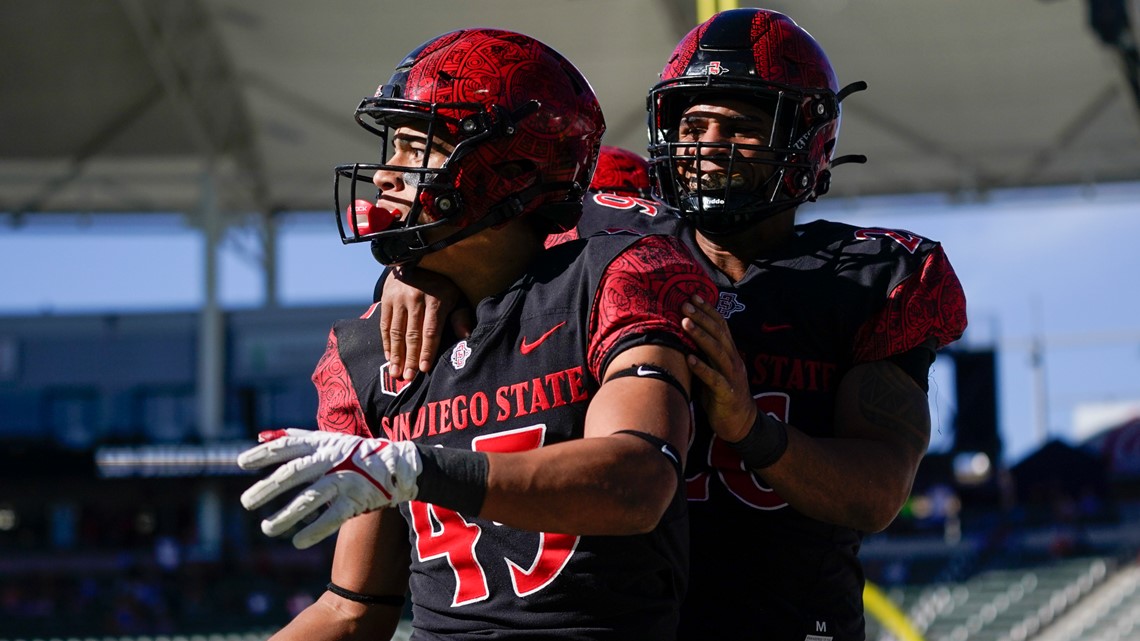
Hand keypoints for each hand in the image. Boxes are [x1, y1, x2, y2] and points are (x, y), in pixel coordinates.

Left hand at [237, 428, 421, 548]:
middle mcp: (332, 460)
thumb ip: (298, 438)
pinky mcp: (357, 499)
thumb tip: (263, 435)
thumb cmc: (359, 453)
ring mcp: (345, 480)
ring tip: (266, 529)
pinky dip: (315, 530)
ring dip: (286, 515)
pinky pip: (333, 518)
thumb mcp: (330, 439)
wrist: (401, 465)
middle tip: (246, 503)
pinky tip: (297, 542)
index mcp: (323, 444)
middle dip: (268, 488)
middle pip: (294, 473)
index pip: (288, 447)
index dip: (264, 454)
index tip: (241, 463)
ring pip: (310, 499)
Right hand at [380, 266, 473, 380]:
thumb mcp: (456, 296)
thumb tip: (466, 337)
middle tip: (408, 377)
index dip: (427, 350)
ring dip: (396, 354)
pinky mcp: (386, 298)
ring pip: (396, 331)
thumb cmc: (441, 285)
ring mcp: (399, 298)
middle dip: (409, 358)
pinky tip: (389, 357)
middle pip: (412, 334)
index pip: (431, 330)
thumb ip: (460, 316)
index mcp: (437, 299)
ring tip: (396, 372)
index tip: (424, 369)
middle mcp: (416, 298)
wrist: (416, 259)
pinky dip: (386, 342)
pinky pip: (385, 324)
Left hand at [681, 295, 755, 441]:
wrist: (741, 423)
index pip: (721, 326)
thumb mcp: (714, 370)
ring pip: (717, 352)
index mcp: (730, 353)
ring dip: (701, 336)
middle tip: (685, 304)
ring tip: (684, 323)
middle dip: (702, 317)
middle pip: (718, 334)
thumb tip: (682, 337)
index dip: (708, 310)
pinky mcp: (727, 393)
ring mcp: (731, 376)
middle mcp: (733, 360)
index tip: (693, 295)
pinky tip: (689, 359)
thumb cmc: (722, 395)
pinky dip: (702, 368)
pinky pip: (714, 379)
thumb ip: (704, 354)